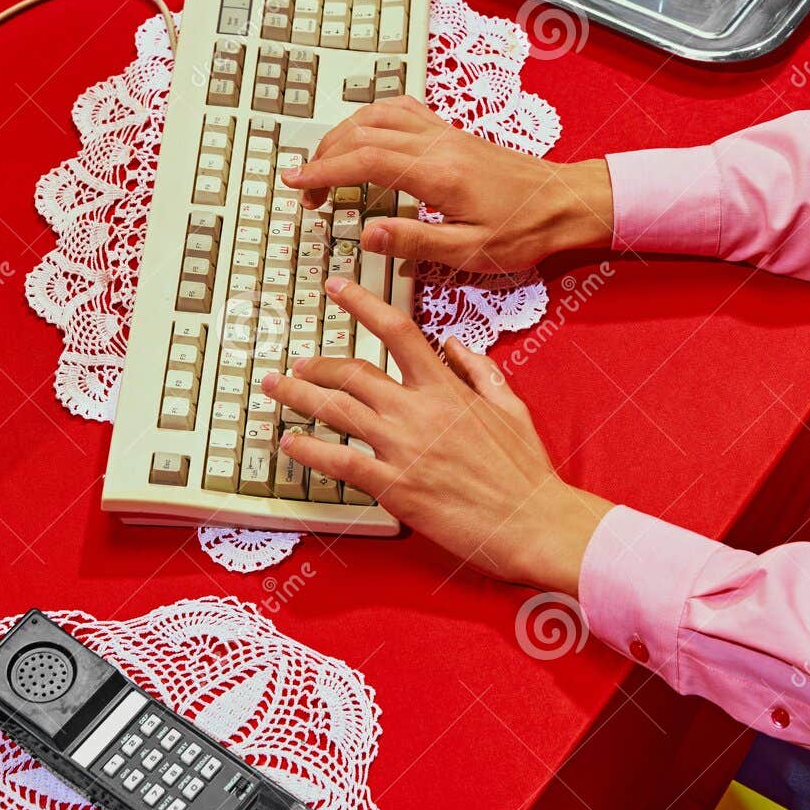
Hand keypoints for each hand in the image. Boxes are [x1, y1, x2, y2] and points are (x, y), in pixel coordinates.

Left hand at [262, 277, 611, 592]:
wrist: (533, 522)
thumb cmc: (525, 470)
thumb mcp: (510, 407)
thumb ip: (480, 370)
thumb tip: (454, 342)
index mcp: (446, 388)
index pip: (397, 330)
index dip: (362, 303)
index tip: (336, 287)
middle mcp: (418, 411)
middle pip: (353, 372)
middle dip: (316, 363)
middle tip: (294, 363)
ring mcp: (403, 448)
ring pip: (337, 410)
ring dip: (300, 396)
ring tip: (276, 389)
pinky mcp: (395, 486)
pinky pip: (340, 461)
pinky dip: (310, 449)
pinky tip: (290, 442)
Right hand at [281, 97, 613, 272]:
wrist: (566, 202)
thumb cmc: (525, 230)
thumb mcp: (471, 251)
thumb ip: (415, 242)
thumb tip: (365, 233)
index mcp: (438, 173)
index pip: (364, 161)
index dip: (322, 169)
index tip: (295, 182)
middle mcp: (437, 143)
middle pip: (362, 132)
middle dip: (324, 156)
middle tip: (307, 190)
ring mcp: (445, 132)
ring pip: (378, 113)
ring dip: (343, 132)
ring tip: (326, 162)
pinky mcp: (452, 132)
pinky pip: (402, 108)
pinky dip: (372, 116)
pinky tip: (364, 134)